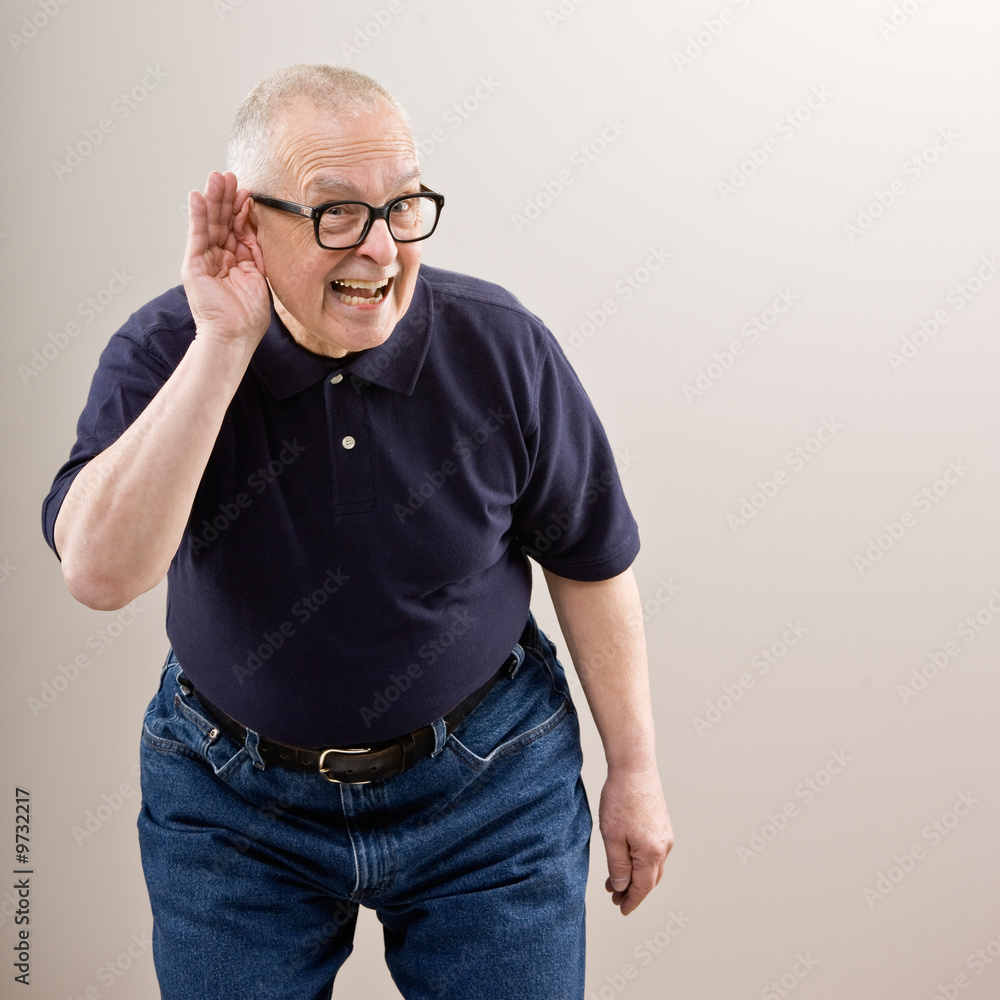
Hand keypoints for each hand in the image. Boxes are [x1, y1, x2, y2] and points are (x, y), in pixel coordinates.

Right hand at [181, 171, 270, 349]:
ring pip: (209, 224)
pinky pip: (196, 236)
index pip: (236, 229)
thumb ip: (255, 250)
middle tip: (229, 175)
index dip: (241, 209)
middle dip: (226, 198)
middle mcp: (218, 258)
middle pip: (222, 222)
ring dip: (213, 200)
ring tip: (216, 177)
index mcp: (234, 261)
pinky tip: (198, 197)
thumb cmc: (249, 315)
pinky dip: (197, 216)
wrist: (236, 335)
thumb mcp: (258, 275)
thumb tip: (254, 226)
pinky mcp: (193, 266)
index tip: (248, 190)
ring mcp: (205, 261)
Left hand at [599, 765, 672, 914]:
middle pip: (650, 879)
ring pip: (652, 865)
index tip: (621, 909)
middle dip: (632, 890)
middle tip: (614, 895)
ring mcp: (665, 835)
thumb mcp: (612, 837)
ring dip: (636, 875)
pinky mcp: (662, 824)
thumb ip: (617, 866)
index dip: (631, 900)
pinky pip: (654, 852)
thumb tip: (621, 886)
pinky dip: (641, 861)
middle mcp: (664, 846)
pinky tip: (627, 858)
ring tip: (615, 878)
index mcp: (652, 852)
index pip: (643, 886)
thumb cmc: (622, 798)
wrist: (635, 768)